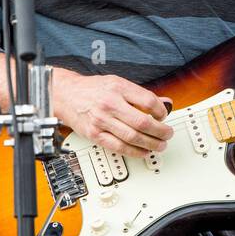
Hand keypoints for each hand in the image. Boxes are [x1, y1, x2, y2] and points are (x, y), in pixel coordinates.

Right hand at [53, 71, 172, 157]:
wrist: (67, 95)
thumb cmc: (93, 89)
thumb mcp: (118, 83)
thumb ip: (140, 94)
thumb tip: (164, 103)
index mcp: (118, 88)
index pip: (148, 101)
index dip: (161, 111)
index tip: (164, 116)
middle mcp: (110, 104)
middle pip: (142, 122)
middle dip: (160, 132)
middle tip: (167, 134)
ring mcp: (101, 121)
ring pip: (132, 137)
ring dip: (151, 144)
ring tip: (159, 145)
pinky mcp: (95, 135)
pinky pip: (118, 147)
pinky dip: (134, 152)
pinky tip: (143, 151)